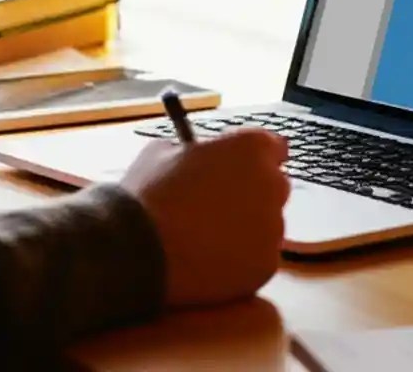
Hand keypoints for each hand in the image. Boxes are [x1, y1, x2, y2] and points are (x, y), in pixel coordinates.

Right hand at [122, 128, 289, 307]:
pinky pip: (258, 259)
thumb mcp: (162, 153)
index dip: (254, 160)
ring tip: (206, 241)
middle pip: (274, 187)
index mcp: (251, 148)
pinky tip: (209, 263)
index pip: (274, 148)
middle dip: (253, 194)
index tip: (240, 169)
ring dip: (246, 230)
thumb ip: (191, 151)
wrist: (138, 250)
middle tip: (219, 207)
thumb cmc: (148, 194)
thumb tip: (192, 156)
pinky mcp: (266, 265)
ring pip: (267, 226)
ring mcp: (273, 227)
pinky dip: (240, 262)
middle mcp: (272, 184)